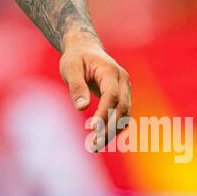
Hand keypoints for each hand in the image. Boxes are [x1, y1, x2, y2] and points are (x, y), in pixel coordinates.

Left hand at [58, 32, 132, 151]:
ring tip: (95, 146)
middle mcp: (123, 80)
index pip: (111, 96)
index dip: (104, 113)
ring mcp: (125, 89)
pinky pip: (123, 115)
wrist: (85, 49)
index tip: (92, 128)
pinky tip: (101, 139)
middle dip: (110, 128)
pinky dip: (115, 128)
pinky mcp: (123, 96)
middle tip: (94, 145)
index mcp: (111, 71)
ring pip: (125, 115)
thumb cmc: (76, 58)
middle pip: (122, 108)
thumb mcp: (70, 68)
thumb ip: (77, 87)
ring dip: (113, 132)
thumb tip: (81, 108)